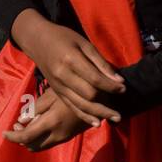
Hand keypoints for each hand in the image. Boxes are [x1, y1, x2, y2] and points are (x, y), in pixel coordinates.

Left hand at [3, 88, 90, 151]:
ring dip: (31, 139)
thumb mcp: (53, 94)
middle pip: (33, 146)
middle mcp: (57, 134)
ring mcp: (64, 138)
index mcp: (52, 122)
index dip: (13, 136)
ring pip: (41, 146)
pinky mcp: (69, 137)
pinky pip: (49, 142)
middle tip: (17, 125)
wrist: (102, 100)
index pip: (27, 137)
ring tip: (26, 124)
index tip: (4, 132)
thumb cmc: (75, 91)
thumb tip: (21, 120)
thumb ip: (36, 108)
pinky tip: (39, 124)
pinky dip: (40, 138)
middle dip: (21, 138)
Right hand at [11, 12, 123, 126]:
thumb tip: (118, 80)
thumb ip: (100, 62)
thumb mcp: (84, 44)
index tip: (124, 88)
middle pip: (88, 94)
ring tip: (115, 119)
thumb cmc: (64, 38)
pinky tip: (97, 123)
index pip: (94, 78)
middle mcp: (63, 75)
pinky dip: (85, 116)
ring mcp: (58, 86)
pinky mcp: (57, 92)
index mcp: (71, 59)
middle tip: (121, 111)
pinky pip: (72, 106)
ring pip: (81, 104)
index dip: (110, 86)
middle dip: (106, 104)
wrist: (38, 41)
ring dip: (99, 114)